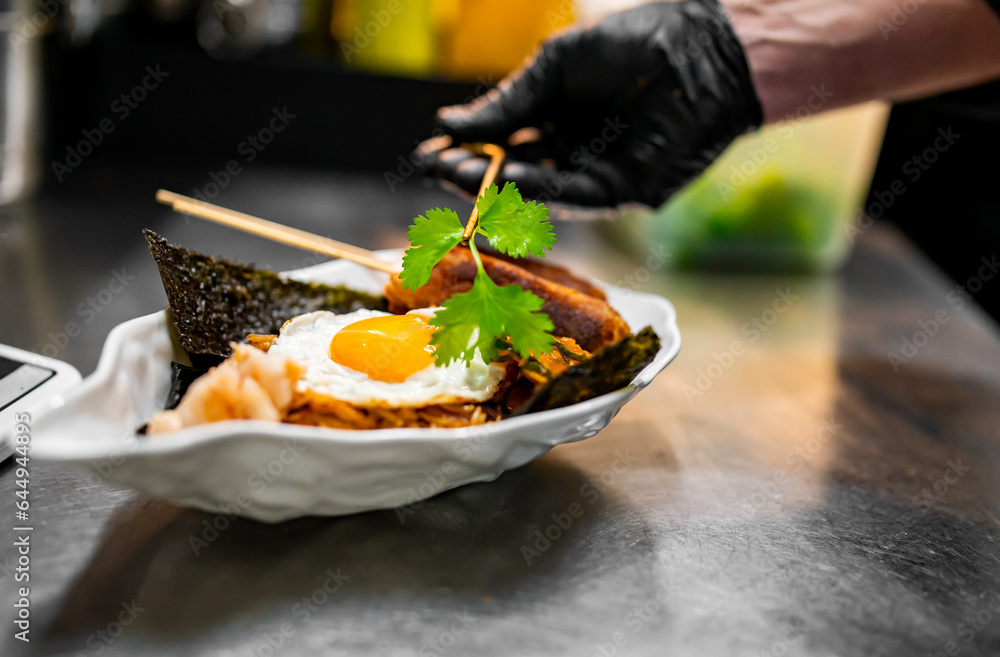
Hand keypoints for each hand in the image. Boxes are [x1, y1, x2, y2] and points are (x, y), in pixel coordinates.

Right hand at [416, 0, 762, 212]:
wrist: (697, 53)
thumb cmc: (630, 47)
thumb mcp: (555, 67)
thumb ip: (508, 101)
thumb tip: (449, 122)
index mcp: (554, 119)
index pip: (500, 142)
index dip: (465, 148)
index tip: (430, 150)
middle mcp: (569, 151)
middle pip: (511, 173)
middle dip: (472, 172)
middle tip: (437, 167)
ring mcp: (594, 175)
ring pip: (537, 192)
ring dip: (498, 187)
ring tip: (459, 175)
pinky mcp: (621, 193)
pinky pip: (574, 197)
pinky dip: (541, 192)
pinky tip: (511, 179)